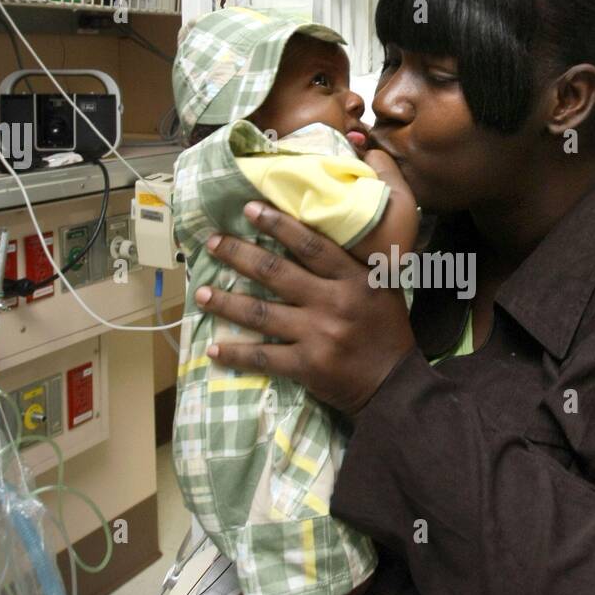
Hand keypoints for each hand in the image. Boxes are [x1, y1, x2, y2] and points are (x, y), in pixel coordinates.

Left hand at [196, 202, 417, 416]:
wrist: (394, 385)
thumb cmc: (387, 331)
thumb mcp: (381, 288)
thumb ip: (354, 264)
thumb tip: (323, 233)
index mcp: (354, 279)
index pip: (311, 245)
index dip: (278, 225)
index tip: (250, 209)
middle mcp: (333, 302)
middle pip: (276, 273)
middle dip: (239, 255)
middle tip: (213, 243)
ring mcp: (318, 335)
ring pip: (261, 313)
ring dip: (226, 302)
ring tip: (199, 293)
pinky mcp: (307, 365)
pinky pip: (264, 357)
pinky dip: (236, 354)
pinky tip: (213, 348)